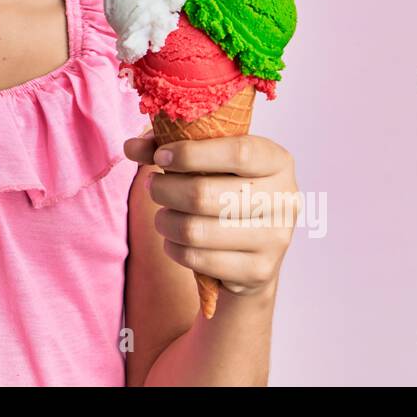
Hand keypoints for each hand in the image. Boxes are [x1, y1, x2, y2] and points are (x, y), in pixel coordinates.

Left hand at [124, 127, 297, 299]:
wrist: (256, 248)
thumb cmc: (228, 190)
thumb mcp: (209, 161)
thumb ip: (171, 147)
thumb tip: (131, 146)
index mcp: (277, 161)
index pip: (237, 152)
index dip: (191, 154)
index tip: (161, 156)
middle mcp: (284, 199)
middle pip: (204, 194)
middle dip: (165, 190)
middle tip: (153, 186)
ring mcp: (274, 238)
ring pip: (195, 230)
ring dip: (165, 221)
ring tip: (162, 214)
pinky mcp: (258, 270)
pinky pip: (197, 259)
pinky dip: (174, 248)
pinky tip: (175, 239)